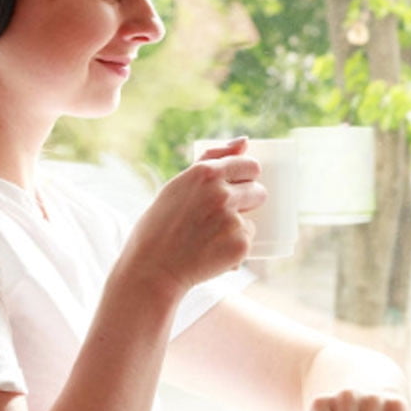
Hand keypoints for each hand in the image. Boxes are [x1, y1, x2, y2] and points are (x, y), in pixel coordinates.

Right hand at [119, 136, 264, 298]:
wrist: (152, 269)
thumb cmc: (160, 225)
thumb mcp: (178, 186)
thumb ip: (212, 160)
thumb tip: (245, 141)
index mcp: (205, 173)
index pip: (250, 166)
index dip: (247, 177)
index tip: (239, 185)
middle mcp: (221, 193)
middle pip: (259, 191)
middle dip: (247, 202)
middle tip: (220, 216)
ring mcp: (233, 219)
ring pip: (253, 218)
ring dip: (240, 225)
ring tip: (210, 235)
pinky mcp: (241, 244)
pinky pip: (249, 239)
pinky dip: (236, 246)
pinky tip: (211, 252)